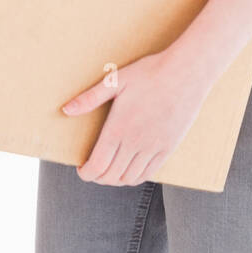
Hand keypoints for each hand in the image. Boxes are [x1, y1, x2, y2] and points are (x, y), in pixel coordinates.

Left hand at [61, 47, 212, 186]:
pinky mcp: (168, 148)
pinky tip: (129, 169)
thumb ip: (89, 98)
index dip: (86, 173)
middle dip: (97, 177)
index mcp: (118, 129)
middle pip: (110, 176)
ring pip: (129, 179)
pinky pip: (148, 174)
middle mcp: (134, 143)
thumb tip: (65, 110)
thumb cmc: (149, 73)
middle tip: (92, 169)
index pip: (97, 166)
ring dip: (115, 179)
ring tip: (110, 170)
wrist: (185, 73)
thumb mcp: (115, 81)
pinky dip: (135, 178)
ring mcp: (153, 148)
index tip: (81, 169)